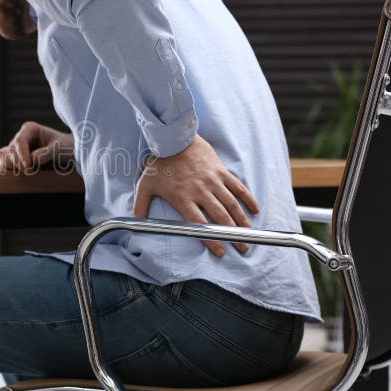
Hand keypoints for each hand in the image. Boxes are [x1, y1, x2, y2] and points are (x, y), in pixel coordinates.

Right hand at [0, 121, 73, 171]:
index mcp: (30, 129)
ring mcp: (18, 148)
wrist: (70, 153)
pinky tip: (20, 173)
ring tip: (28, 172)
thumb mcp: (59, 149)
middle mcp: (22, 137)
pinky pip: (6, 163)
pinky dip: (10, 169)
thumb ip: (47, 153)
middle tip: (31, 172)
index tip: (29, 168)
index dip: (22, 155)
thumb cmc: (66, 147)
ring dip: (14, 167)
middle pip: (11, 150)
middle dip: (19, 163)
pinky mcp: (17, 158)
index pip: (19, 141)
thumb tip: (33, 159)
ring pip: (5, 157)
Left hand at [133, 135, 259, 256]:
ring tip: (250, 235)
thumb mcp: (144, 186)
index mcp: (183, 198)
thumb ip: (140, 206)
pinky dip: (248, 199)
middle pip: (220, 218)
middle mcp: (200, 191)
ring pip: (232, 205)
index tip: (221, 252)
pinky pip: (238, 187)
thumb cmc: (159, 164)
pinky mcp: (221, 171)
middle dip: (233, 236)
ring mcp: (213, 181)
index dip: (211, 240)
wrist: (174, 139)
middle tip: (242, 248)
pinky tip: (255, 210)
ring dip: (243, 221)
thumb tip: (134, 223)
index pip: (200, 224)